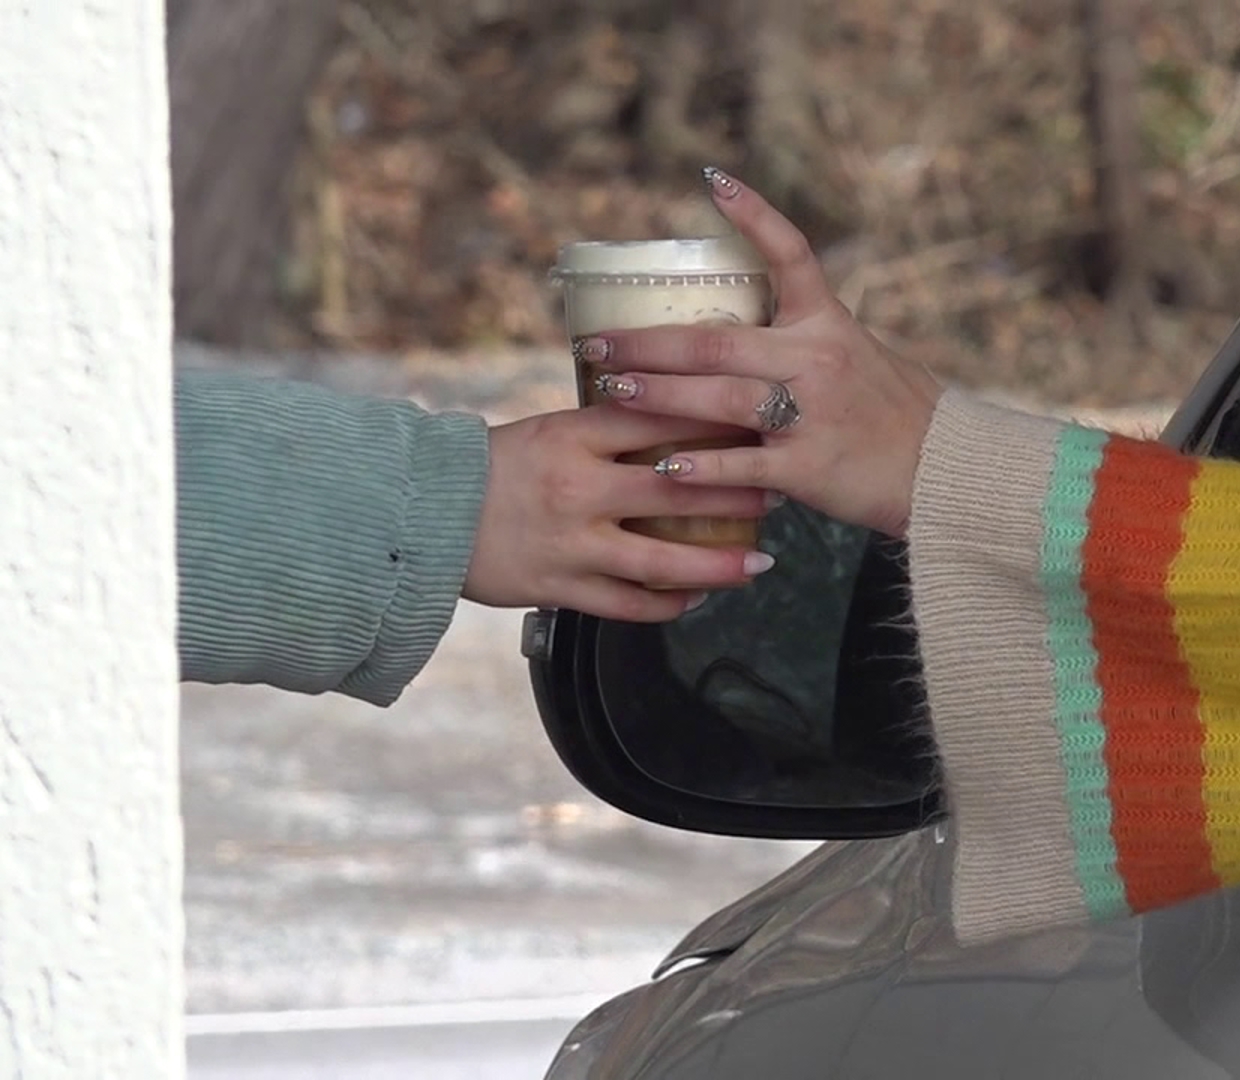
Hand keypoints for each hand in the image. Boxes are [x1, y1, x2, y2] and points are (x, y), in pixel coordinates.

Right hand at [463, 404, 777, 620]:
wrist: (418, 514)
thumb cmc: (491, 467)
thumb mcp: (546, 430)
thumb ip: (603, 431)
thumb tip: (672, 414)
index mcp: (572, 436)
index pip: (659, 418)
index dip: (716, 419)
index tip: (761, 420)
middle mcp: (577, 487)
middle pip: (675, 487)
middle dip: (735, 491)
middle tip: (779, 492)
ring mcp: (570, 542)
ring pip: (661, 559)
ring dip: (718, 564)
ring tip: (759, 564)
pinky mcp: (558, 587)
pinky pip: (626, 604)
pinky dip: (666, 604)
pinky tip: (696, 598)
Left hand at [581, 168, 943, 537]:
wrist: (945, 472)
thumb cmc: (896, 414)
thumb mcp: (860, 357)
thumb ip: (803, 344)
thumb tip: (739, 335)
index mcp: (829, 324)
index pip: (792, 254)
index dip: (753, 214)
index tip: (712, 179)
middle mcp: (818, 360)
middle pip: (717, 341)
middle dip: (649, 341)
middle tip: (597, 339)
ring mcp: (812, 414)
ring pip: (719, 398)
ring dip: (657, 394)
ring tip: (610, 388)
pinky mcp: (809, 467)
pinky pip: (742, 466)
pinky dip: (699, 466)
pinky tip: (662, 465)